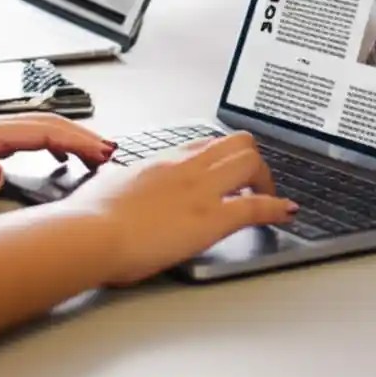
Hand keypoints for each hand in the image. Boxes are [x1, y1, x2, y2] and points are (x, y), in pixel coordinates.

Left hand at [0, 114, 116, 195]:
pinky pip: (29, 137)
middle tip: (111, 155)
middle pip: (51, 125)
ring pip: (42, 129)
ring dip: (72, 139)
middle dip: (85, 138)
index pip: (46, 132)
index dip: (79, 142)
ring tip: (93, 156)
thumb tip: (1, 173)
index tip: (104, 154)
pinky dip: (52, 144)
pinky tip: (53, 158)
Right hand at [65, 133, 298, 285]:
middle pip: (236, 143)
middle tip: (253, 183)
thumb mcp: (107, 187)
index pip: (204, 145)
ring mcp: (201, 190)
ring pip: (251, 162)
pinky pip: (256, 206)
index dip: (222, 155)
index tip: (227, 168)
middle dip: (251, 161)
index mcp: (161, 162)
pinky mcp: (211, 218)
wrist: (89, 233)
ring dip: (266, 179)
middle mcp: (186, 168)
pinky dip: (277, 208)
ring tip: (269, 196)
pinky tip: (286, 212)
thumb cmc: (89, 218)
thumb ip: (121, 184)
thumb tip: (116, 186)